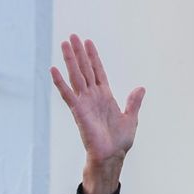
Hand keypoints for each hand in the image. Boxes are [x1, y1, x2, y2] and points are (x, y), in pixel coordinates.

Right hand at [50, 34, 144, 193]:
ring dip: (70, 60)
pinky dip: (60, 82)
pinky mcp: (78, 111)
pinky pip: (68, 94)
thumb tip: (140, 88)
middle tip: (72, 36)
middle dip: (79, 53)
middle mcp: (93, 97)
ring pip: (76, 76)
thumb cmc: (119, 142)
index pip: (97, 71)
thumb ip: (133, 102)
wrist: (111, 156)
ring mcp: (85, 103)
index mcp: (105, 97)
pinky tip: (53, 69)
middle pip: (84, 69)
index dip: (93, 57)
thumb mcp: (131, 118)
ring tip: (64, 44)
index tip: (88, 43)